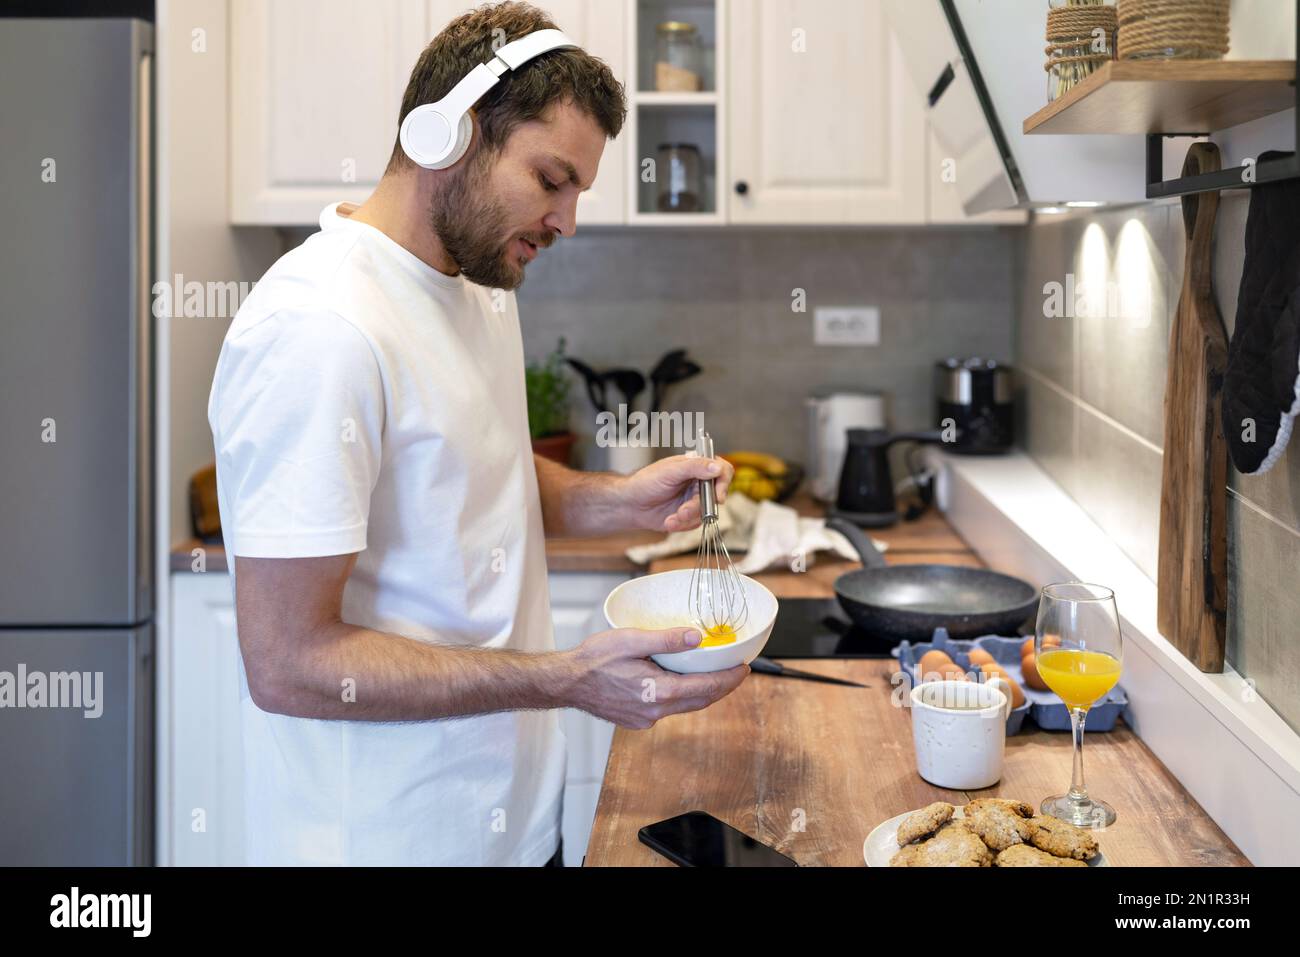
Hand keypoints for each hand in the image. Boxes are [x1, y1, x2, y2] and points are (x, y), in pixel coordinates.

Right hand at [561, 627, 749, 728]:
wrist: (566, 682)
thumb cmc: (593, 660)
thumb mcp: (632, 640)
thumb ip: (666, 640)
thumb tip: (696, 638)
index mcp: (659, 692)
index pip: (707, 688)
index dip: (729, 679)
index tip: (744, 668)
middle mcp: (655, 711)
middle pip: (700, 701)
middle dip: (722, 687)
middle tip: (736, 671)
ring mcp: (645, 718)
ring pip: (685, 706)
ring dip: (702, 692)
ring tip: (714, 675)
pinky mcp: (636, 719)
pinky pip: (668, 709)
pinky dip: (681, 696)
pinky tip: (680, 682)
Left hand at [618, 453, 734, 532]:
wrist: (630, 504)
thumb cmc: (646, 481)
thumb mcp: (670, 471)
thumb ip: (695, 467)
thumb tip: (717, 467)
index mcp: (696, 466)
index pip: (722, 470)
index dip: (723, 482)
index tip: (717, 495)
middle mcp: (698, 483)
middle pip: (715, 496)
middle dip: (698, 507)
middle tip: (683, 512)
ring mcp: (694, 500)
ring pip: (705, 512)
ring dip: (688, 517)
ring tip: (672, 518)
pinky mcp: (688, 516)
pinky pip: (694, 524)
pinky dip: (681, 525)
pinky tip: (668, 521)